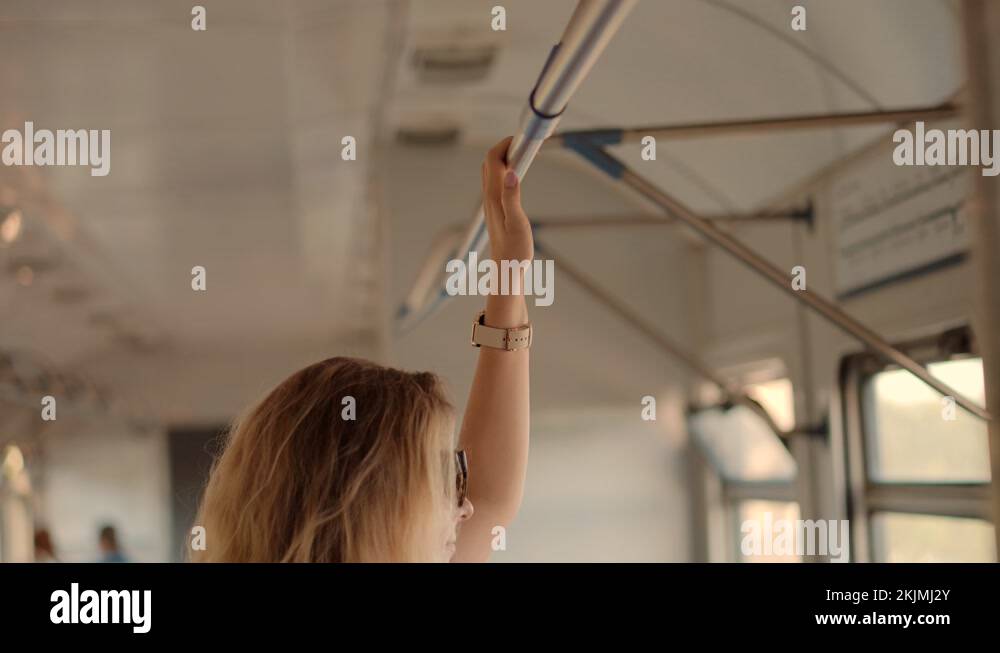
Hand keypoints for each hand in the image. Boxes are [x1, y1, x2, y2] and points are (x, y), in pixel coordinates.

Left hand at [481, 137, 531, 326]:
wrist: (507, 271)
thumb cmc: (515, 251)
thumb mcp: (517, 223)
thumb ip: (513, 197)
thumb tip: (511, 172)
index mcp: (493, 196)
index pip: (492, 159)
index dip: (505, 144)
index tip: (522, 138)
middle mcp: (489, 197)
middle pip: (490, 162)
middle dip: (505, 147)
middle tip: (525, 142)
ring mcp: (492, 203)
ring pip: (493, 171)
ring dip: (506, 157)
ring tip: (525, 153)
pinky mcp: (497, 210)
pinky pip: (498, 181)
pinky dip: (508, 170)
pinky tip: (519, 174)